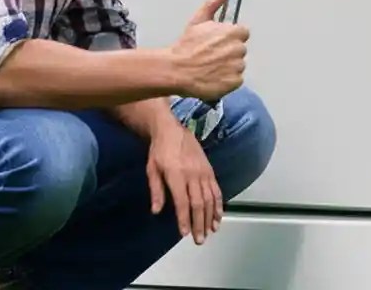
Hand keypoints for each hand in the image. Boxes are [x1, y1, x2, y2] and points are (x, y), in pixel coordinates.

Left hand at [147, 123, 222, 243]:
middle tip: (199, 239)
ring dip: (210, 217)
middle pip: (199, 203)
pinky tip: (218, 216)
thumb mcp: (152, 169)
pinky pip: (216, 190)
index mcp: (177, 175)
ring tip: (210, 232)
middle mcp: (193, 175)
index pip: (183, 202)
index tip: (185, 233)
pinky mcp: (209, 170)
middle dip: (199, 223)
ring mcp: (203, 172)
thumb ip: (156, 190)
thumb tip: (156, 211)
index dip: (185, 219)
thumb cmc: (159, 151)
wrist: (172, 130)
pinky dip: (219, 204)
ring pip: (210, 198)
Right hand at [172, 0, 248, 100]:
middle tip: (211, 54)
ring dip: (229, 66)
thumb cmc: (185, 46)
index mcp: (232, 32)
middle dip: (229, 51)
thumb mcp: (199, 19)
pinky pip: (236, 80)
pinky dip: (227, 80)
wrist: (176, 70)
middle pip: (240, 49)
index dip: (230, 37)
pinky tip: (214, 76)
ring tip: (211, 66)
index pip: (242, 33)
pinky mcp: (234, 82)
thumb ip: (214, 1)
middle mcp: (238, 49)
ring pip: (238, 65)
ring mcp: (237, 66)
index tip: (219, 41)